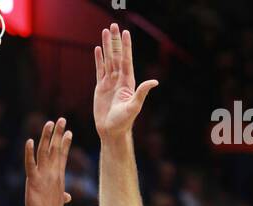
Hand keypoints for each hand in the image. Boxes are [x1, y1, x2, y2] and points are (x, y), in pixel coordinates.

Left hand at [25, 118, 72, 205]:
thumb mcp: (58, 203)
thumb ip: (62, 196)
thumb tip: (67, 197)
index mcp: (59, 178)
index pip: (62, 156)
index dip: (65, 143)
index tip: (68, 132)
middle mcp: (53, 174)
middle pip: (56, 149)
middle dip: (59, 133)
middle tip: (62, 119)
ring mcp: (43, 177)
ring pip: (45, 152)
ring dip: (47, 136)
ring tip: (49, 123)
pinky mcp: (33, 182)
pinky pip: (30, 165)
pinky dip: (29, 153)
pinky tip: (29, 141)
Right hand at [93, 25, 157, 141]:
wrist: (111, 132)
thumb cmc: (123, 122)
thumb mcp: (134, 106)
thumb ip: (142, 92)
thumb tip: (154, 82)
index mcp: (128, 82)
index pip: (126, 60)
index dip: (126, 46)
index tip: (125, 32)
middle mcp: (119, 80)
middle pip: (116, 56)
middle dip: (115, 41)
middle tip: (113, 26)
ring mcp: (110, 83)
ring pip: (108, 60)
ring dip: (106, 46)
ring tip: (104, 32)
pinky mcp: (100, 88)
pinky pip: (99, 70)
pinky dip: (99, 60)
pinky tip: (98, 50)